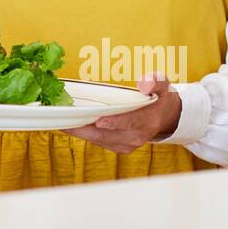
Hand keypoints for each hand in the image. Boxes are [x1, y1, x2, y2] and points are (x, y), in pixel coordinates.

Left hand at [63, 74, 180, 153]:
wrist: (165, 117)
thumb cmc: (159, 98)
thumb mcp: (162, 85)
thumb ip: (154, 81)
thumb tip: (144, 83)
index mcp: (147, 121)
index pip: (129, 123)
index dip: (114, 122)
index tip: (99, 121)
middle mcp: (136, 136)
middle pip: (107, 134)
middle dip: (86, 128)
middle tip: (65, 120)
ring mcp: (127, 144)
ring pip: (99, 139)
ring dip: (80, 132)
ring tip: (62, 122)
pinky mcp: (118, 147)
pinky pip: (98, 141)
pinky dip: (84, 134)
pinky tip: (71, 126)